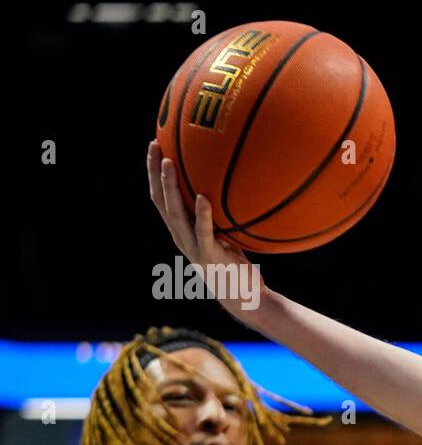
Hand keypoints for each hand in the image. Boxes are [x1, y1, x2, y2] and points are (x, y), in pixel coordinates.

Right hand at [146, 141, 266, 316]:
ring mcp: (193, 248)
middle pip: (160, 201)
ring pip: (174, 214)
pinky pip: (204, 232)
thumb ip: (220, 215)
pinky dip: (202, 215)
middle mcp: (181, 238)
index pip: (161, 198)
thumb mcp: (226, 235)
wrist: (246, 299)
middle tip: (154, 145)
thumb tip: (231, 186)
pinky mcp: (210, 256)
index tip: (155, 145)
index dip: (153, 173)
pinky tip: (203, 197)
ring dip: (170, 188)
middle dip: (154, 172)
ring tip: (168, 163)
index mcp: (182, 231)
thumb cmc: (237, 265)